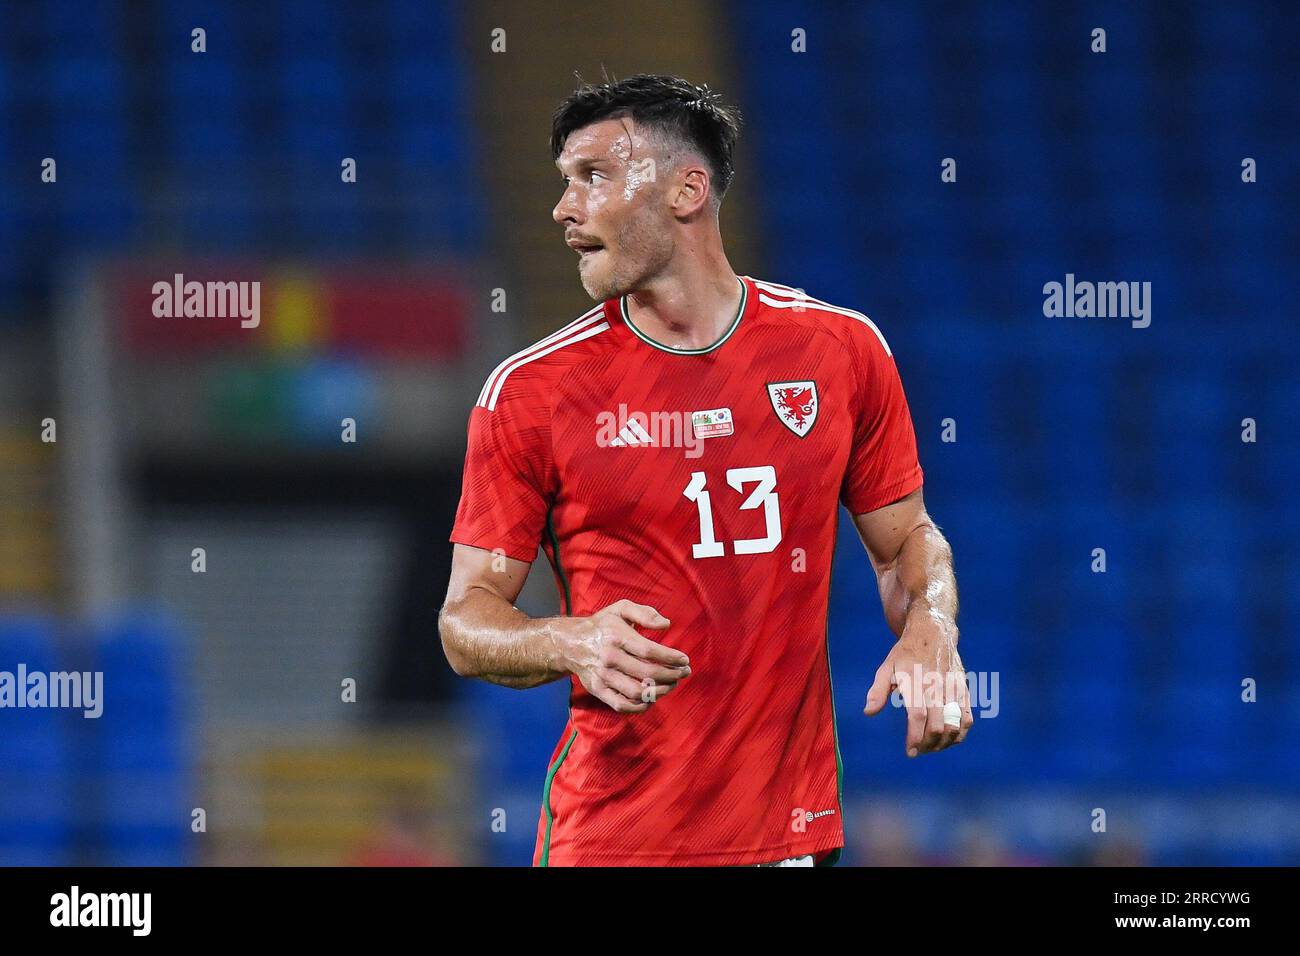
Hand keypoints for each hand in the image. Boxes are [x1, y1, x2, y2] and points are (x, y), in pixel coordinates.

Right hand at [553, 599, 690, 713]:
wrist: (570, 643)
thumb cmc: (602, 625)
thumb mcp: (621, 609)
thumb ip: (645, 613)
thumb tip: (666, 624)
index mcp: (616, 636)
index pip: (649, 651)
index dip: (671, 658)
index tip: (685, 660)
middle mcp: (609, 658)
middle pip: (647, 673)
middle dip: (671, 675)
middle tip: (684, 673)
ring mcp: (603, 676)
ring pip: (637, 692)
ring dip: (660, 691)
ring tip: (671, 684)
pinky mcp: (598, 690)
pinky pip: (622, 705)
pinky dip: (640, 707)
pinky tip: (652, 699)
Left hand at [863, 612, 971, 755]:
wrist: (933, 634)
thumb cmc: (906, 653)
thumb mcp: (886, 667)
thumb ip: (878, 691)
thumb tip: (869, 712)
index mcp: (916, 683)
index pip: (918, 717)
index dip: (915, 738)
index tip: (910, 752)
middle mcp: (937, 687)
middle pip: (938, 726)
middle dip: (928, 744)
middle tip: (919, 750)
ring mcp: (953, 689)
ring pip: (954, 725)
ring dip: (944, 742)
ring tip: (932, 747)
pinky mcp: (964, 690)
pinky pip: (967, 718)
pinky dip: (960, 733)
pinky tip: (949, 739)